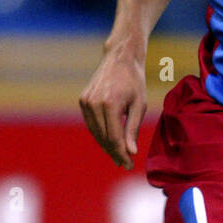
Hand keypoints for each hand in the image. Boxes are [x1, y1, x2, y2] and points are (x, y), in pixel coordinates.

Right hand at [79, 46, 146, 169]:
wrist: (120, 58)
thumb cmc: (134, 81)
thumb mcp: (139, 105)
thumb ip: (132, 129)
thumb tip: (131, 152)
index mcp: (110, 104)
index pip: (114, 138)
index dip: (121, 154)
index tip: (129, 164)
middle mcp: (94, 104)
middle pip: (104, 138)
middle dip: (114, 152)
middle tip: (124, 163)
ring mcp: (85, 102)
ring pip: (96, 133)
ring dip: (106, 146)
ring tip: (118, 156)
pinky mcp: (83, 101)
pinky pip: (91, 124)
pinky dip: (100, 134)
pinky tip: (109, 141)